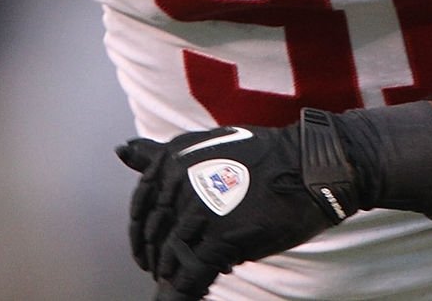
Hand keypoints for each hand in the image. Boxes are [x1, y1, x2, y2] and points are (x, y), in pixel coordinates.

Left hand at [116, 121, 351, 300]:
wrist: (310, 165)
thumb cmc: (262, 157)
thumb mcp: (205, 145)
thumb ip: (160, 153)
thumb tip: (120, 149)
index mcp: (173, 160)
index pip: (142, 206)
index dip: (142, 235)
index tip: (145, 250)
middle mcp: (181, 183)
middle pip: (156, 236)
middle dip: (158, 259)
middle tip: (166, 272)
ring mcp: (202, 211)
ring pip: (173, 259)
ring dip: (175, 277)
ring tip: (186, 282)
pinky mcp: (223, 238)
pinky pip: (193, 276)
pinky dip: (185, 293)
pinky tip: (191, 297)